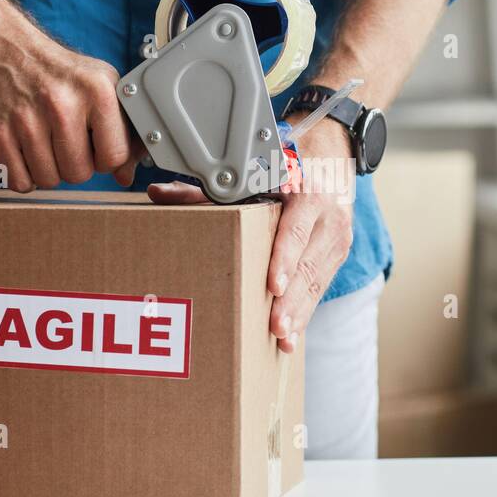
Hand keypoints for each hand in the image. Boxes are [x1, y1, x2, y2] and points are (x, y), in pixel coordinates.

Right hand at [0, 31, 139, 191]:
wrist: (0, 49)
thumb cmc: (56, 73)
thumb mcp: (99, 87)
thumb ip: (120, 131)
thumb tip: (125, 177)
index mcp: (97, 90)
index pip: (114, 156)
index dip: (105, 159)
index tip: (94, 146)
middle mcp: (62, 103)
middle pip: (79, 174)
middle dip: (74, 165)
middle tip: (63, 142)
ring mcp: (26, 118)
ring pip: (48, 180)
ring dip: (46, 170)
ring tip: (42, 143)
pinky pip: (19, 182)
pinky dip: (21, 174)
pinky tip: (22, 150)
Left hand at [148, 118, 355, 352]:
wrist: (330, 159)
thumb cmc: (285, 166)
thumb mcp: (251, 173)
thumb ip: (206, 190)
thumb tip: (159, 195)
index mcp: (308, 192)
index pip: (296, 229)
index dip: (285, 258)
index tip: (274, 285)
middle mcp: (328, 216)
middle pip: (308, 263)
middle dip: (292, 299)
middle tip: (275, 325)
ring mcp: (337, 238)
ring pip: (317, 280)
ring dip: (298, 312)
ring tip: (281, 337)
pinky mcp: (337, 255)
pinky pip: (320, 286)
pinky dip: (305, 312)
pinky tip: (290, 338)